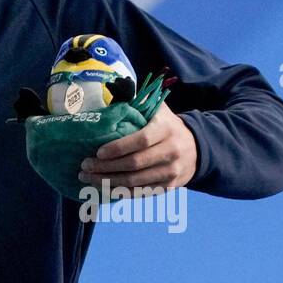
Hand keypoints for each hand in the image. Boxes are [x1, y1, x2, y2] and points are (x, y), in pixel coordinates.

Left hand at [76, 101, 197, 190]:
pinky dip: (120, 193)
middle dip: (106, 168)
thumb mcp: (158, 110)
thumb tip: (112, 88)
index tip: (98, 152)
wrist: (198, 148)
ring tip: (87, 178)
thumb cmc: (167, 125)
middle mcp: (171, 152)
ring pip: (135, 182)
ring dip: (108, 183)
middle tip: (84, 166)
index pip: (141, 140)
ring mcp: (171, 172)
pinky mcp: (169, 187)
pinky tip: (103, 189)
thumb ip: (138, 102)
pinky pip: (141, 193)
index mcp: (166, 129)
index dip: (118, 148)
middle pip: (135, 164)